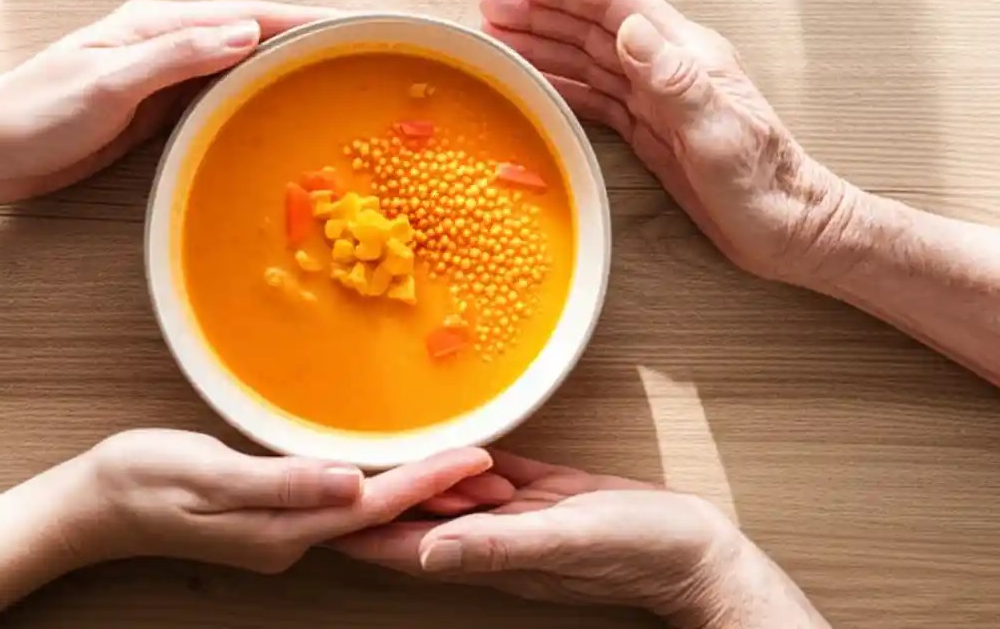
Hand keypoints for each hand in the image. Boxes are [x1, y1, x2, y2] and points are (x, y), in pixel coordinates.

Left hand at [0, 0, 335, 200]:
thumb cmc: (39, 112)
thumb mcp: (111, 82)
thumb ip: (176, 56)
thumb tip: (244, 33)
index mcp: (158, 25)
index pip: (247, 14)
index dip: (302, 18)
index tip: (350, 26)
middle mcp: (166, 44)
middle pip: (251, 35)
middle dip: (303, 40)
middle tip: (356, 59)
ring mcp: (163, 77)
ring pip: (237, 67)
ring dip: (281, 72)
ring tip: (329, 86)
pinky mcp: (156, 110)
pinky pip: (217, 99)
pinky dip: (251, 102)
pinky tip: (272, 118)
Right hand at [57, 429, 492, 573]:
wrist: (91, 508)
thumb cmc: (142, 480)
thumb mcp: (208, 475)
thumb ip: (281, 482)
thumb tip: (351, 485)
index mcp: (284, 529)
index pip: (375, 505)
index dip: (430, 481)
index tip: (480, 459)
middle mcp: (292, 539)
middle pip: (382, 517)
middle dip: (441, 496)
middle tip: (496, 472)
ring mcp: (281, 533)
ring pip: (366, 514)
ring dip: (416, 495)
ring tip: (465, 475)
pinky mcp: (270, 519)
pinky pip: (340, 507)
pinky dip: (379, 491)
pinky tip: (393, 475)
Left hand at [333, 451, 827, 628]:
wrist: (695, 552)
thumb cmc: (636, 551)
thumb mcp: (565, 540)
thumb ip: (498, 544)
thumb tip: (428, 551)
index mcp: (484, 556)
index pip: (396, 546)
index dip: (350, 528)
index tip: (304, 507)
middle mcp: (487, 540)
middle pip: (409, 520)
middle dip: (366, 498)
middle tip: (316, 464)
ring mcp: (513, 519)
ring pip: (443, 496)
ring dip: (408, 476)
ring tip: (360, 448)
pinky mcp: (539, 496)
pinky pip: (486, 477)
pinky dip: (457, 462)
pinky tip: (438, 443)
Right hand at [478, 0, 858, 283]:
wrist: (791, 230)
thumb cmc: (765, 188)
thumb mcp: (719, 133)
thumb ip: (675, 79)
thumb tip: (628, 29)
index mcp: (686, 57)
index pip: (617, 4)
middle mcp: (670, 69)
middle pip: (595, 26)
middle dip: (542, 11)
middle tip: (490, 6)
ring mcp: (661, 99)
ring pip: (591, 59)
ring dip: (545, 45)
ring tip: (500, 38)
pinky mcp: (655, 131)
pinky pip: (599, 97)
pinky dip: (563, 86)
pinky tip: (538, 85)